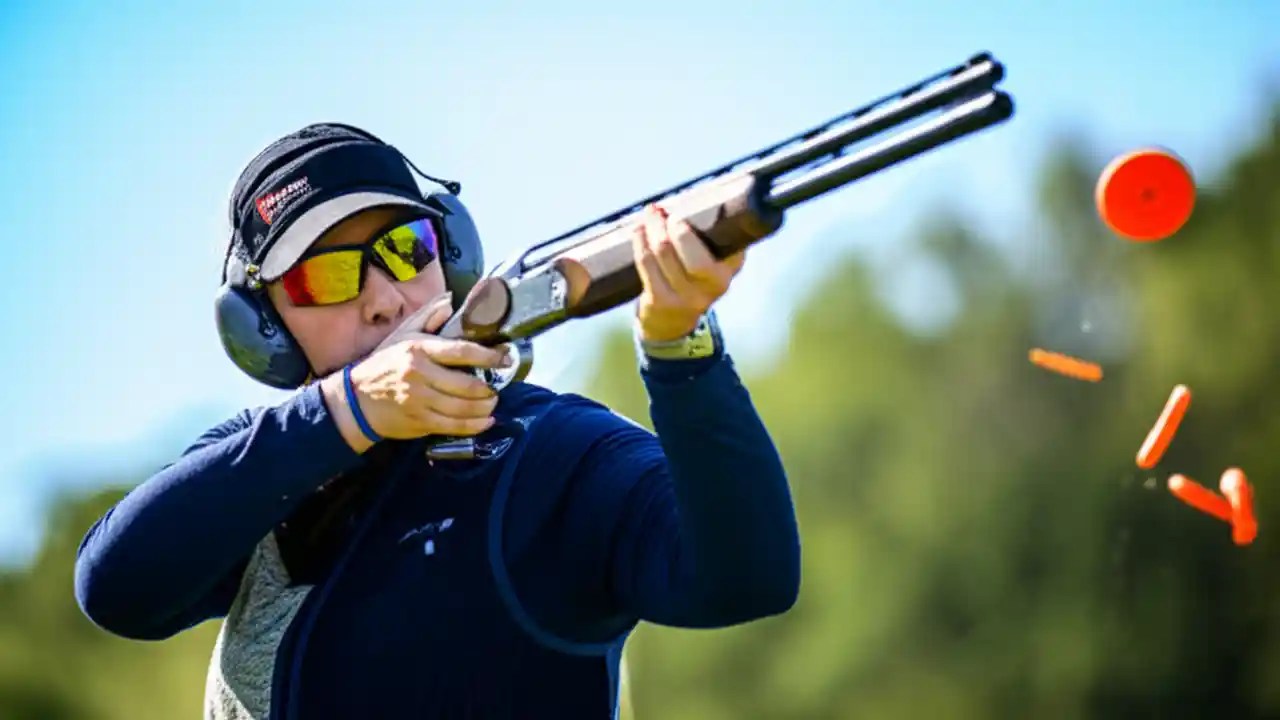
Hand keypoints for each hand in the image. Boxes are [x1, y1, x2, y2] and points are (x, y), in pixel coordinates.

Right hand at [320, 295, 510, 452]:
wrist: (355, 400)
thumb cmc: (383, 364)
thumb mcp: (401, 335)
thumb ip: (428, 316)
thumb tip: (451, 300)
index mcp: (418, 349)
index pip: (461, 351)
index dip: (488, 356)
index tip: (505, 358)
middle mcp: (420, 374)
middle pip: (467, 385)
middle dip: (489, 388)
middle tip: (497, 387)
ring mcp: (420, 400)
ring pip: (463, 408)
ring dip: (485, 408)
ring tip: (492, 403)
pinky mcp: (419, 421)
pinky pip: (454, 426)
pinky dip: (475, 426)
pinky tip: (485, 421)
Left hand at [633, 203, 745, 341]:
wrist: (672, 320)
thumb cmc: (691, 274)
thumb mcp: (710, 256)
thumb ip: (709, 229)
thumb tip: (694, 189)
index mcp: (731, 266)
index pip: (731, 241)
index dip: (711, 219)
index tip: (691, 205)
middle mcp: (714, 284)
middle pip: (693, 252)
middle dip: (675, 227)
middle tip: (663, 212)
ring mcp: (687, 296)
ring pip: (664, 253)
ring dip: (653, 228)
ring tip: (649, 214)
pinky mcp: (660, 301)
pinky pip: (646, 264)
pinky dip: (640, 242)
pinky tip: (638, 231)